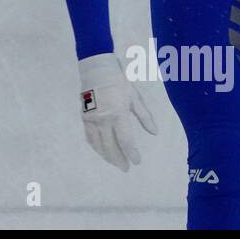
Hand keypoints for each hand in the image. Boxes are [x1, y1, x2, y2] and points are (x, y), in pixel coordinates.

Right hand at [79, 53, 156, 171]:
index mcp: (118, 114)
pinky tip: (102, 151)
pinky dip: (96, 147)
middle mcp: (104, 119)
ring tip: (115, 163)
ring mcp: (92, 120)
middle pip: (111, 146)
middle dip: (119, 159)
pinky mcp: (84, 118)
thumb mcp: (135, 97)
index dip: (132, 154)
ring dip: (107, 156)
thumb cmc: (119, 82)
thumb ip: (145, 116)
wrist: (96, 70)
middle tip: (126, 168)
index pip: (125, 141)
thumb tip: (154, 132)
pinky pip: (89, 138)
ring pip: (99, 145)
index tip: (137, 161)